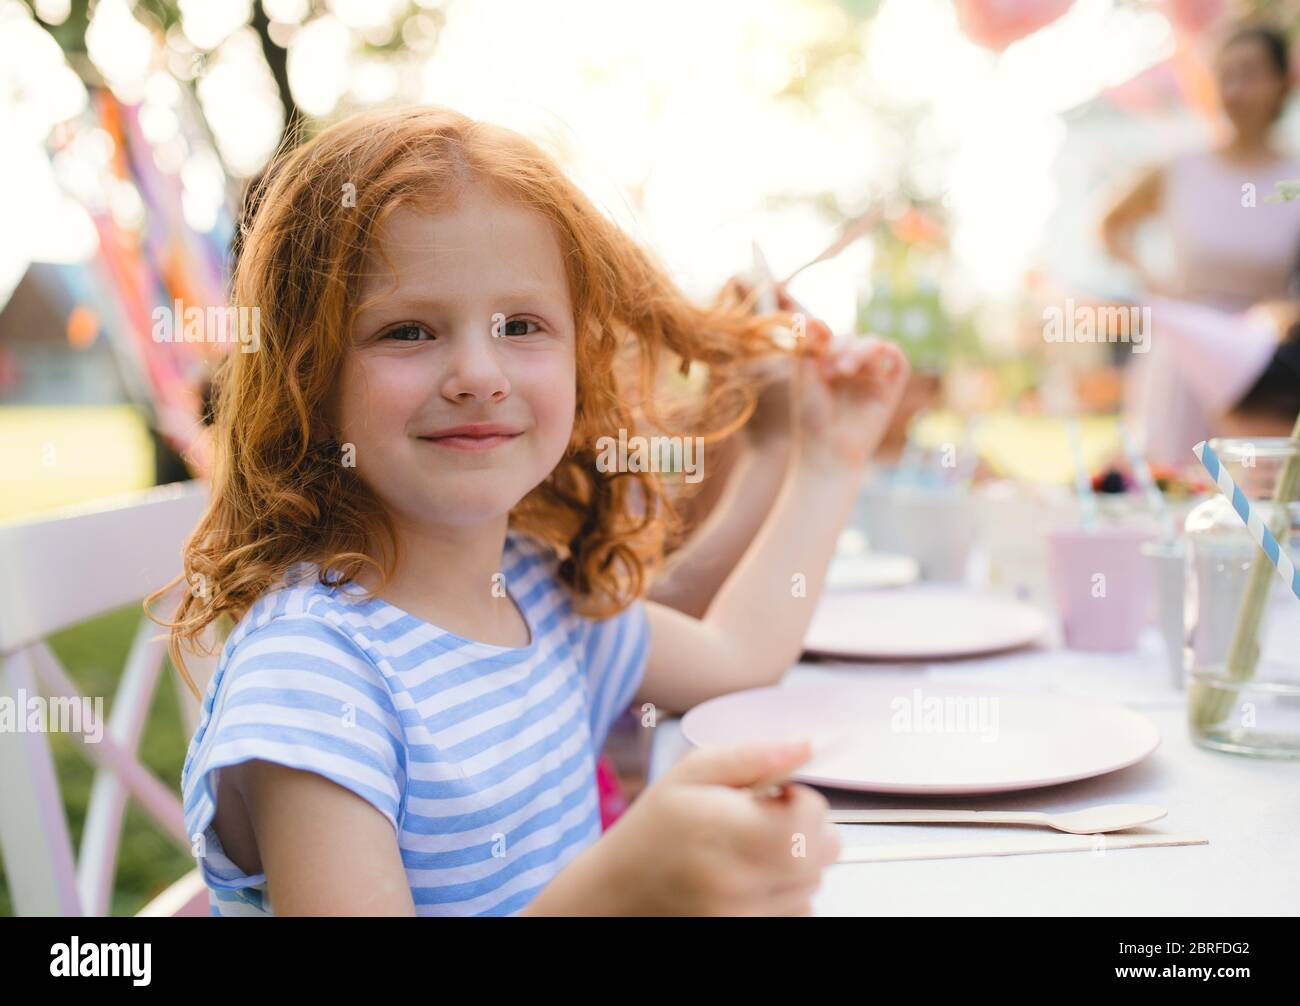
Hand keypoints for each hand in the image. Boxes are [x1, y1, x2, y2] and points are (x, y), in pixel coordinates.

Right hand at [593, 740, 840, 914]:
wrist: (617, 893)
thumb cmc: (653, 829)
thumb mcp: (690, 774)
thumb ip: (752, 756)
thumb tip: (805, 745)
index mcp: (726, 831)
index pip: (810, 816)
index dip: (802, 798)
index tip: (778, 794)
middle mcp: (740, 881)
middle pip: (825, 852)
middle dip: (808, 828)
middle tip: (768, 818)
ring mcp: (746, 915)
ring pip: (816, 883)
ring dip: (798, 861)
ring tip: (754, 848)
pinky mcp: (749, 931)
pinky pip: (801, 911)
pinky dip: (788, 892)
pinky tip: (753, 876)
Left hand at [792, 312, 909, 469]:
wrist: (827, 451)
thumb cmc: (811, 418)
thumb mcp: (803, 378)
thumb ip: (806, 347)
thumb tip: (806, 316)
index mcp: (827, 361)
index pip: (829, 333)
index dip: (819, 328)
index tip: (801, 323)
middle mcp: (851, 366)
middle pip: (851, 338)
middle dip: (839, 348)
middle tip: (827, 371)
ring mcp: (871, 377)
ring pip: (873, 346)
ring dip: (859, 351)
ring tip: (842, 370)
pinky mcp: (889, 389)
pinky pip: (899, 363)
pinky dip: (892, 352)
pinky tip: (880, 351)